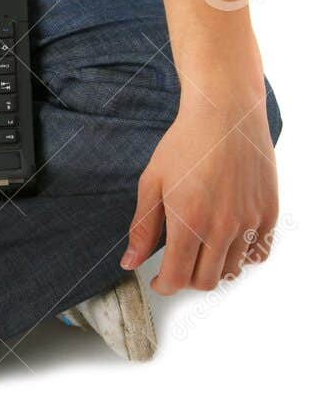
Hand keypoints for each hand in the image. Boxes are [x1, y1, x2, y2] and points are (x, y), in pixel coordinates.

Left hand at [120, 81, 277, 292]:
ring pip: (232, 269)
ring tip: (202, 246)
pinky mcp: (268, 213)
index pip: (177, 278)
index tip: (158, 279)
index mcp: (189, 222)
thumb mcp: (152, 182)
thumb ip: (142, 227)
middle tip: (178, 262)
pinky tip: (228, 238)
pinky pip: (259, 253)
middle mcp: (222, 228)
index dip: (164, 285)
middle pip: (206, 281)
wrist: (225, 113)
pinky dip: (243, 255)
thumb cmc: (185, 143)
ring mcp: (249, 222)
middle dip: (187, 279)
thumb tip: (129, 262)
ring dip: (214, 267)